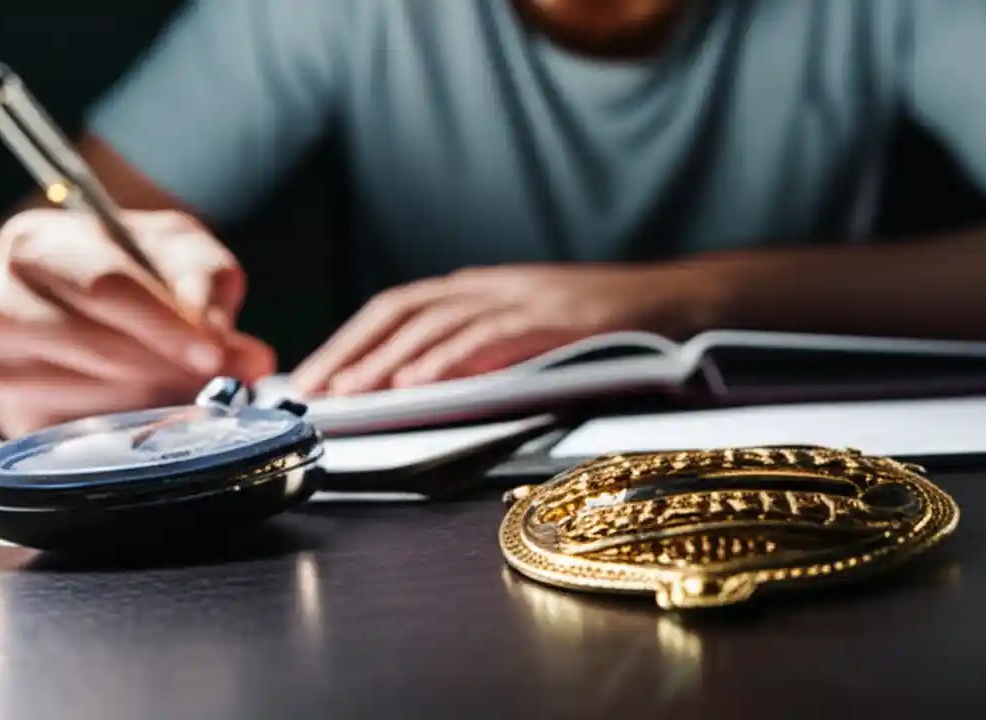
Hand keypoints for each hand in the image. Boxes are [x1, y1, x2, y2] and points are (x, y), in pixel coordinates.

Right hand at [0, 209, 275, 436]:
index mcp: (36, 244)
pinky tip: (156, 409)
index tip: (214, 354)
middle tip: (221, 380)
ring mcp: (0, 368)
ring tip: (191, 387)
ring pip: (99, 399)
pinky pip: (87, 436)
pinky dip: (134, 429)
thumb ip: (211, 287)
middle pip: (102, 349)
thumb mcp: (180, 249)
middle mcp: (1, 305)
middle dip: (174, 369)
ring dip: (160, 401)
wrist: (84, 294)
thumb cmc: (135, 264)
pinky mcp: (15, 417)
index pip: (107, 286)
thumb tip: (247, 359)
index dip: (166, 325)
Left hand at [291, 262, 713, 395]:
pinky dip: (444, 360)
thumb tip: (425, 384)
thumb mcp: (529, 329)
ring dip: (384, 359)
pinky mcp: (550, 318)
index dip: (350, 339)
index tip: (315, 374)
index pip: (397, 307)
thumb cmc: (602, 326)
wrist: (673, 303)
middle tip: (312, 389)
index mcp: (481, 288)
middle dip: (350, 350)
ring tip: (349, 393)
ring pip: (434, 323)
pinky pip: (487, 337)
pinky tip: (413, 382)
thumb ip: (482, 348)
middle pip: (400, 310)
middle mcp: (491, 285)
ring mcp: (520, 298)